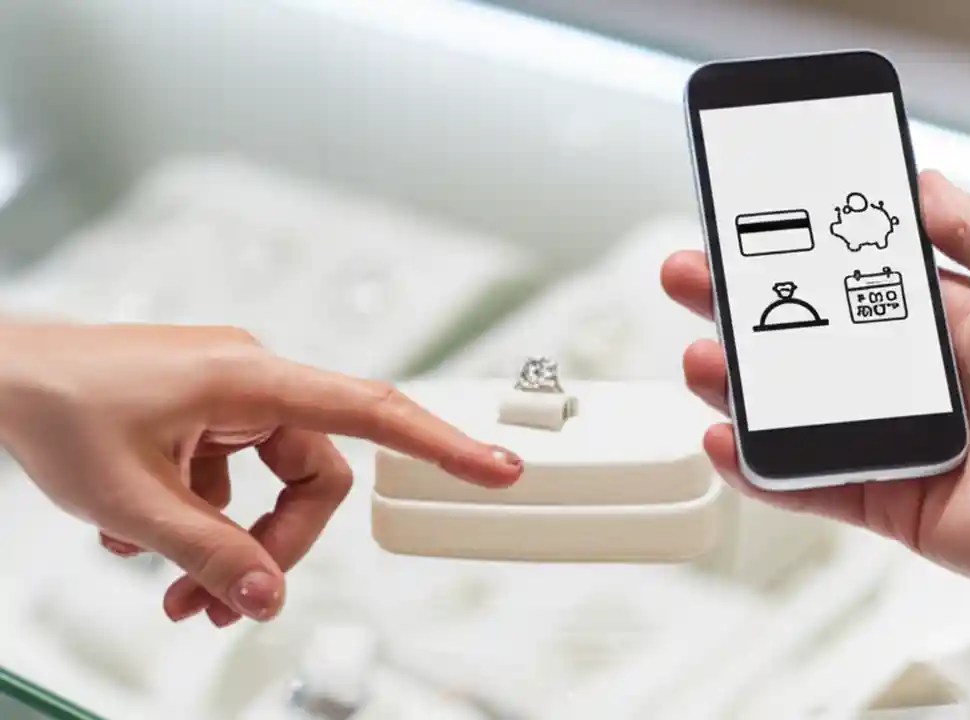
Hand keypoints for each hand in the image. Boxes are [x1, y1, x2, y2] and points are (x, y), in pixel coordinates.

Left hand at [0, 324, 522, 625]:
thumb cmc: (53, 404)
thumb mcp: (132, 501)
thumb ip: (208, 553)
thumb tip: (265, 596)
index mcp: (252, 379)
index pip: (371, 411)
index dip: (441, 443)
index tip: (495, 465)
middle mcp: (250, 379)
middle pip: (313, 475)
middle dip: (274, 547)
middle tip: (223, 602)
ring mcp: (225, 394)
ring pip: (268, 481)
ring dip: (230, 542)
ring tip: (174, 591)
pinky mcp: (200, 410)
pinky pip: (230, 474)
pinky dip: (200, 517)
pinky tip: (141, 542)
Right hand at [662, 171, 969, 591]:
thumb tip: (924, 186)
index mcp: (941, 324)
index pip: (843, 286)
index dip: (792, 264)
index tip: (744, 237)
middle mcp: (910, 382)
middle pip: (802, 345)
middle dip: (740, 312)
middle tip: (692, 281)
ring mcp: (894, 442)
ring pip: (794, 412)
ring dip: (737, 386)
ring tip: (701, 357)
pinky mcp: (890, 501)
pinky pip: (809, 484)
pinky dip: (761, 468)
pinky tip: (724, 438)